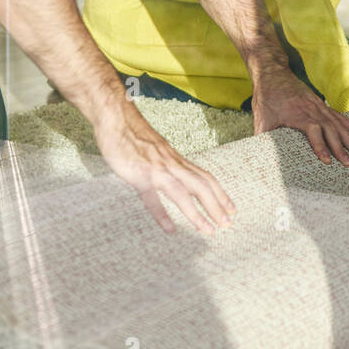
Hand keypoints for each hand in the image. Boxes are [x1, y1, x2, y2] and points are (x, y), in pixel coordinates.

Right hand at [93, 102, 236, 233]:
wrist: (116, 118)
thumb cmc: (134, 134)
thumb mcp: (158, 149)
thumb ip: (167, 163)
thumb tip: (176, 175)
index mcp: (177, 160)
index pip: (205, 177)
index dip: (220, 193)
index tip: (231, 209)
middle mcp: (172, 165)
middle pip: (201, 187)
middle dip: (216, 206)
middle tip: (228, 224)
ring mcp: (156, 170)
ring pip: (182, 194)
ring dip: (197, 214)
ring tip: (208, 230)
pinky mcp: (139, 175)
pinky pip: (152, 198)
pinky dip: (162, 214)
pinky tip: (170, 229)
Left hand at [251, 64, 348, 168]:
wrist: (273, 73)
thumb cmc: (266, 98)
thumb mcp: (261, 118)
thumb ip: (263, 137)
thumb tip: (260, 157)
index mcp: (296, 113)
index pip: (312, 129)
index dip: (320, 145)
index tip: (327, 161)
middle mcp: (312, 109)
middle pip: (331, 129)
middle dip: (342, 148)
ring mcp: (320, 106)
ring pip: (339, 124)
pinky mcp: (324, 105)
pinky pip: (342, 118)